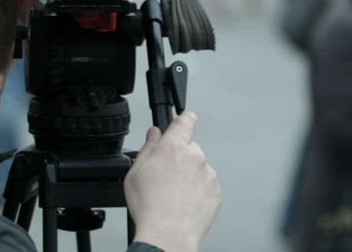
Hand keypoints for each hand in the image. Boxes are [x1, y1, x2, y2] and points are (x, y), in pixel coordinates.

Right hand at [125, 112, 221, 251]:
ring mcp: (208, 174)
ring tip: (174, 195)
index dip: (185, 118)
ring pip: (199, 168)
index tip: (187, 117)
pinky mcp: (215, 191)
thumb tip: (154, 134)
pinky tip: (184, 203)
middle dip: (181, 157)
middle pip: (190, 148)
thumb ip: (148, 148)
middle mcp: (194, 157)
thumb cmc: (150, 207)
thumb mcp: (135, 173)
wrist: (168, 234)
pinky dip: (198, 191)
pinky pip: (207, 185)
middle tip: (167, 176)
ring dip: (190, 175)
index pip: (183, 123)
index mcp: (173, 148)